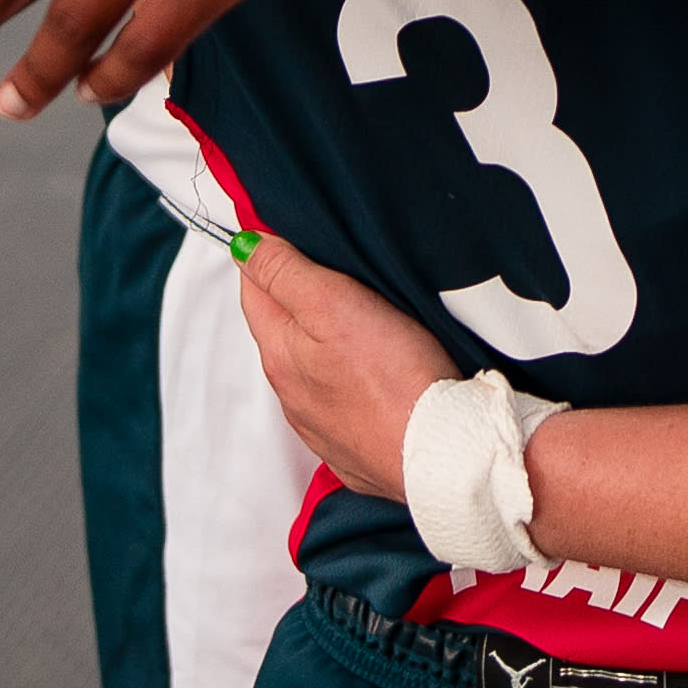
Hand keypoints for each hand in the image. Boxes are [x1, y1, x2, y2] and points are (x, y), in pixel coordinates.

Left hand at [237, 230, 451, 499]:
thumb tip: (244, 246)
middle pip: (284, 330)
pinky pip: (346, 403)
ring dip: (330, 343)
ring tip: (366, 319)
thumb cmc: (393, 378)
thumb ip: (285, 272)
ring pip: (315, 368)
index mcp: (279, 354)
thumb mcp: (333, 303)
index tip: (292, 233)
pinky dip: (355, 381)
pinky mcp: (357, 447)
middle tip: (337, 269)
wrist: (443, 454)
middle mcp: (292, 395)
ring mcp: (323, 426)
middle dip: (302, 298)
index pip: (254, 290)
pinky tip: (381, 372)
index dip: (269, 257)